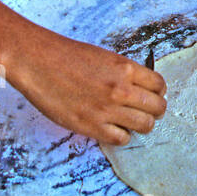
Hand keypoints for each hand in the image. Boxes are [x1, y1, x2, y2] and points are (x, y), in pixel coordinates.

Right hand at [5, 26, 167, 143]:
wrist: (38, 62)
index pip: (159, 85)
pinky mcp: (91, 126)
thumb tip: (141, 88)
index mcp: (125, 68)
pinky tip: (113, 128)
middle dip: (154, 110)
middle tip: (145, 111)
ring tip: (131, 121)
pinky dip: (122, 136)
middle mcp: (120, 89)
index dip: (157, 92)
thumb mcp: (104, 57)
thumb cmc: (67, 57)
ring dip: (141, 125)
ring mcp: (107, 109)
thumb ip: (124, 73)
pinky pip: (122, 139)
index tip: (151, 95)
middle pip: (157, 108)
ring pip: (145, 125)